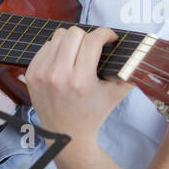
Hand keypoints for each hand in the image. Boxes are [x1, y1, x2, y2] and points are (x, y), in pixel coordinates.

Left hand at [24, 26, 133, 140]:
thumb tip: (137, 52)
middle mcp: (59, 75)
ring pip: (58, 36)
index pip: (93, 40)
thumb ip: (128, 72)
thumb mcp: (115, 95)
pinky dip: (57, 49)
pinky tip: (63, 61)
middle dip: (87, 37)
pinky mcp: (31, 73)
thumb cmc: (93, 114)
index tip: (110, 38)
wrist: (66, 135)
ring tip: (77, 53)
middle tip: (92, 47)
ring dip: (71, 41)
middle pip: (74, 33)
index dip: (105, 33)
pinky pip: (45, 46)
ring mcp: (42, 73)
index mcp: (81, 80)